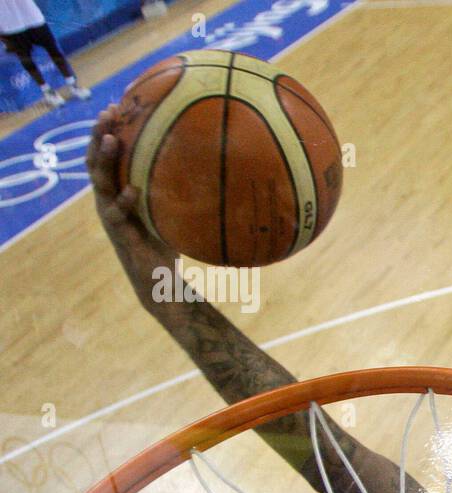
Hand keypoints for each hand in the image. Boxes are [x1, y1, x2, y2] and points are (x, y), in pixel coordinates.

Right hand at [87, 105, 176, 279]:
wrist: (159, 280)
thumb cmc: (166, 239)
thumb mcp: (169, 206)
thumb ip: (175, 185)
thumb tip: (208, 158)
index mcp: (116, 190)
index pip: (105, 155)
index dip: (106, 131)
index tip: (115, 105)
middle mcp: (108, 200)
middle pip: (94, 161)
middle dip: (98, 136)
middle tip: (107, 114)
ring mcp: (111, 217)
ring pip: (100, 183)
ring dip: (104, 160)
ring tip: (111, 140)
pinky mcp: (120, 235)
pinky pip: (116, 215)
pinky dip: (125, 201)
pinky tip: (133, 190)